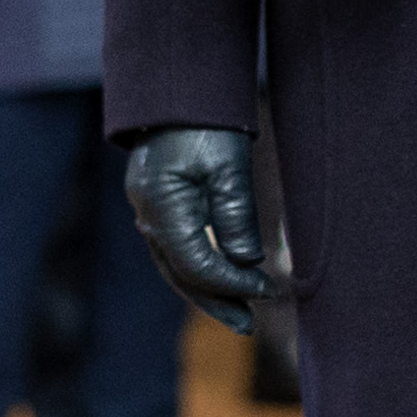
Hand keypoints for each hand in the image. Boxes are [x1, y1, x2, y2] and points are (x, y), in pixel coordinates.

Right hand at [123, 126, 268, 334]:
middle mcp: (148, 215)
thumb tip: (247, 264)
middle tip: (250, 325)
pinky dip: (197, 271)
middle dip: (217, 301)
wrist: (180, 91)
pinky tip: (220, 281)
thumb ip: (237, 217)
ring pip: (173, 267)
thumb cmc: (208, 124)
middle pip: (180, 275)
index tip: (270, 290)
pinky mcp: (155, 205)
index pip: (198, 265)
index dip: (234, 284)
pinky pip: (173, 251)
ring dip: (206, 292)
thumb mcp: (230, 167)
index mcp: (163, 206)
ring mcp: (146, 211)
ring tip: (239, 313)